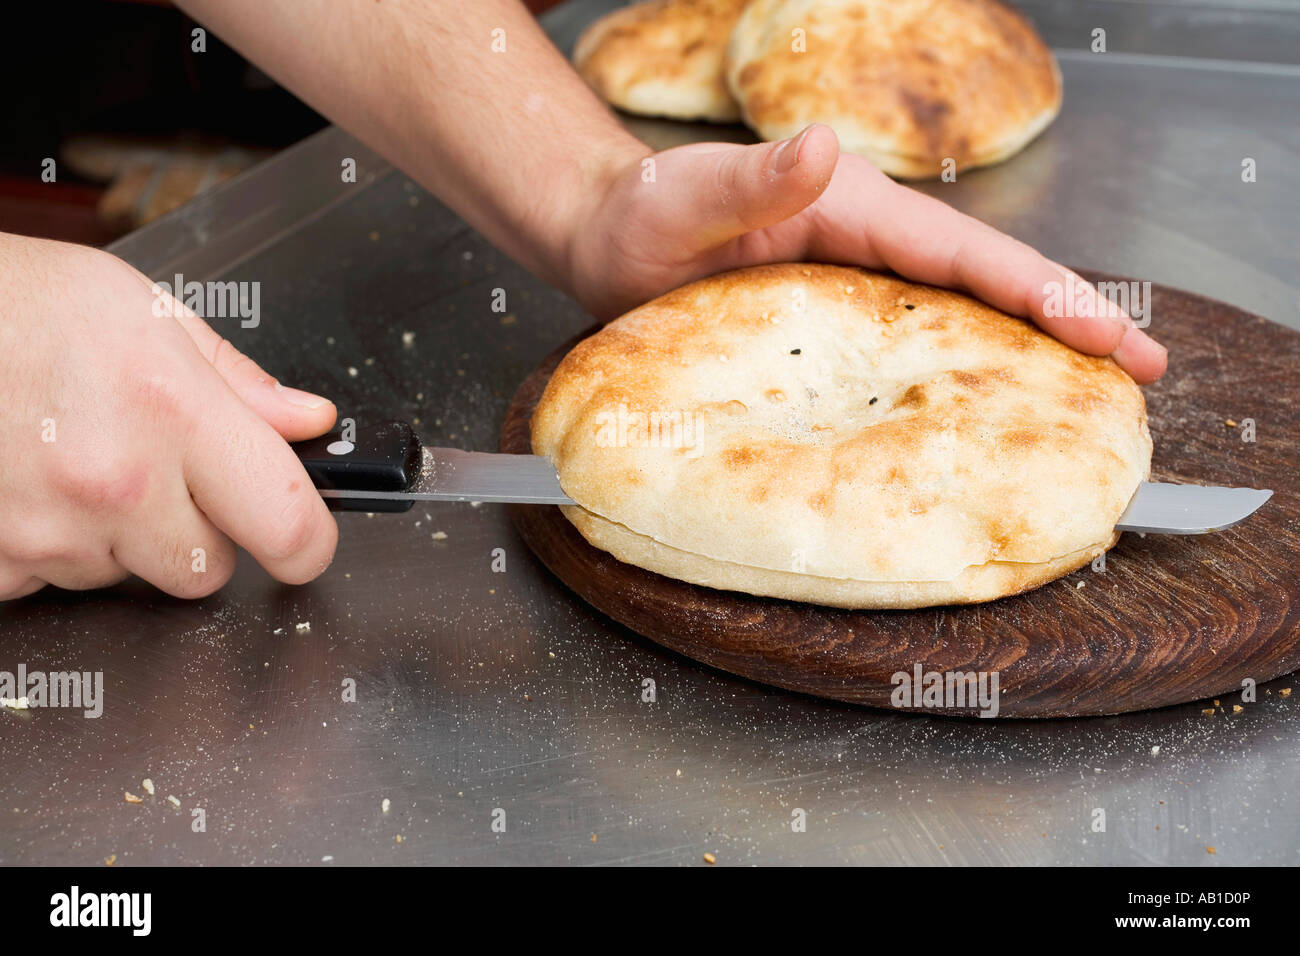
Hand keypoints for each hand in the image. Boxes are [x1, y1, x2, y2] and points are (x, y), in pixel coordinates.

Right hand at [0, 234, 338, 599]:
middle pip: (208, 569)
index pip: (287, 524)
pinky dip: (55, 545)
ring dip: (120, 537)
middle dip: (199, 532)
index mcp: (171, 411)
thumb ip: (239, 381)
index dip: (308, 541)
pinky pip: (55, 582)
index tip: (306, 538)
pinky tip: (34, 483)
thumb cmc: (18, 305)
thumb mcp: (146, 312)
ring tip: (79, 458)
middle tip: (159, 470)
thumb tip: (308, 423)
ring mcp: (48, 531)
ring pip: (129, 577)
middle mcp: (114, 481)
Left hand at [566, 125, 1166, 383]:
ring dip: (1035, 347)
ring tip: (1104, 391)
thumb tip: (814, 148)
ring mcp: (859, 279)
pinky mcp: (840, 316)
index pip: (962, 252)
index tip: (1103, 329)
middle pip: (987, 281)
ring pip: (964, 312)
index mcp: (850, 209)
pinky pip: (919, 340)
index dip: (1038, 291)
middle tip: (1145, 367)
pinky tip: (1000, 403)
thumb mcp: (686, 197)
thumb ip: (750, 180)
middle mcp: (869, 241)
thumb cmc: (641, 218)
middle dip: (1070, 318)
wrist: (609, 242)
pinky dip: (970, 366)